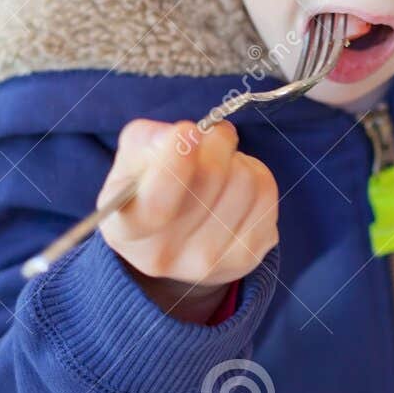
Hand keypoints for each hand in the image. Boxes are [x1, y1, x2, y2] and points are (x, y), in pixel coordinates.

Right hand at [97, 118, 278, 322]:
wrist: (170, 243)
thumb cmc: (146, 191)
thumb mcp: (128, 164)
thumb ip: (146, 142)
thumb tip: (187, 137)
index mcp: (127, 230)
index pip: (157, 202)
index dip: (176, 160)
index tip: (187, 130)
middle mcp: (166, 255)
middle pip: (211, 177)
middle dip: (215, 141)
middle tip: (209, 136)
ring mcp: (209, 262)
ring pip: (245, 181)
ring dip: (236, 159)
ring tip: (221, 165)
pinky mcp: (247, 257)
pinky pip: (266, 194)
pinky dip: (255, 175)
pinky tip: (235, 185)